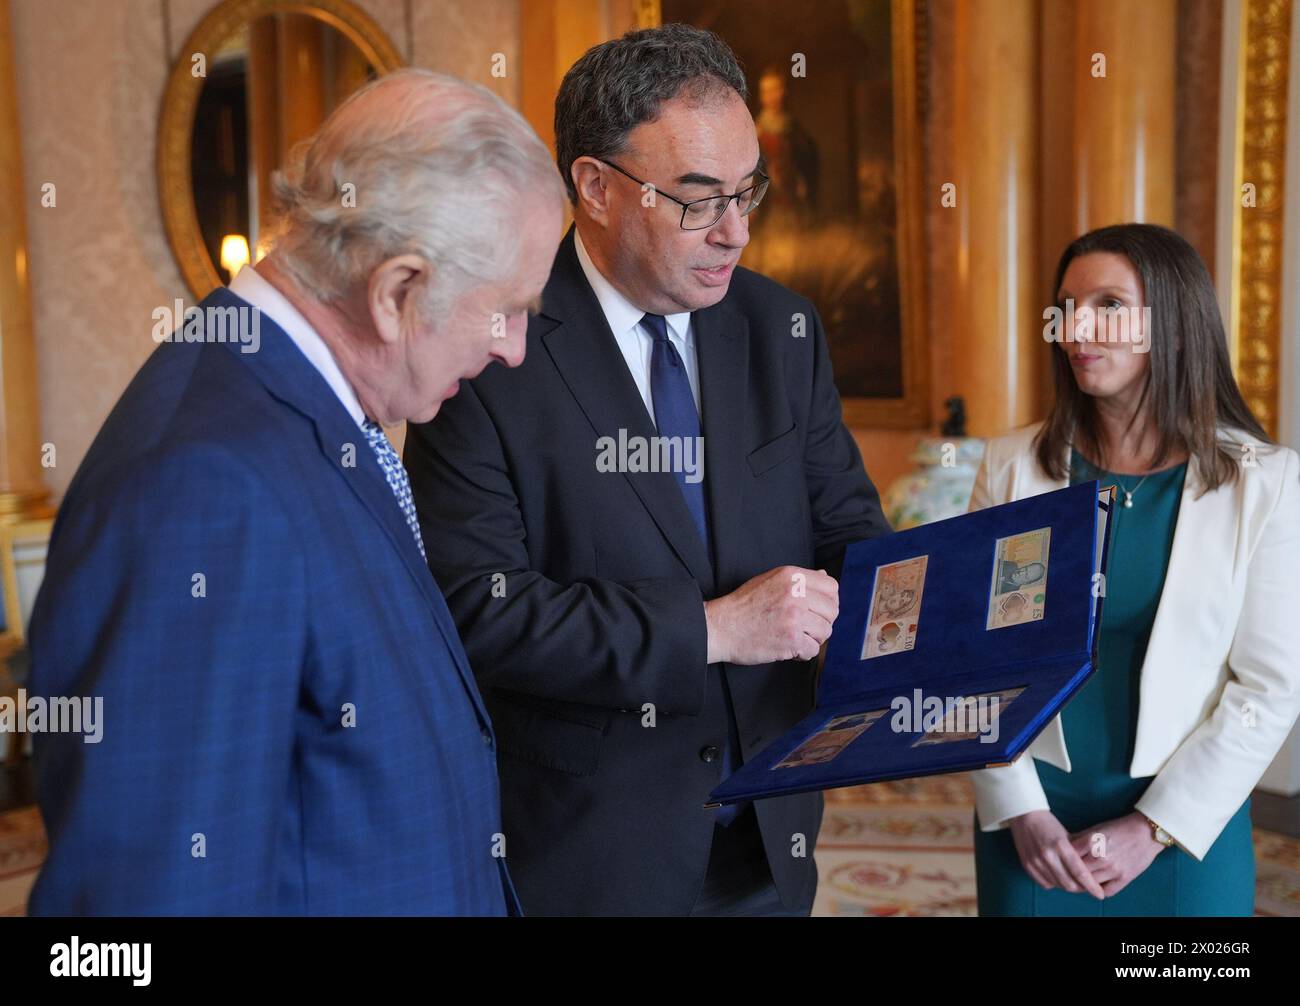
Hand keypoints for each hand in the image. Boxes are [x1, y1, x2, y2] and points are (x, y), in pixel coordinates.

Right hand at [704, 566, 838, 664]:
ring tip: (794, 637)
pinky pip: (813, 650)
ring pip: (825, 632)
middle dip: (821, 622)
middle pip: (832, 611)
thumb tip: (824, 576)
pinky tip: (788, 647)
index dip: (828, 601)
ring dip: (812, 638)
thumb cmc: (743, 605)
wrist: (721, 627)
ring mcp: (794, 617)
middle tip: (804, 627)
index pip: (832, 587)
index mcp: (792, 576)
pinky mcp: (791, 639)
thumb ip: (799, 580)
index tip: (817, 610)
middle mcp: (796, 593)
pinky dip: (802, 653)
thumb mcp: (770, 580)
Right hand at [1008, 809, 1104, 898]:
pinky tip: (1057, 877)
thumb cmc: (1049, 824)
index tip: (1100, 894)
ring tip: (1073, 881)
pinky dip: (1054, 883)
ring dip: (1067, 886)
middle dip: (1081, 889)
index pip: (1080, 873)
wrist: (1024, 816)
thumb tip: (1091, 873)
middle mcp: (1047, 855)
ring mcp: (1035, 861)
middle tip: (1087, 887)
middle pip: (1069, 884)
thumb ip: (1077, 853)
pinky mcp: (1027, 865)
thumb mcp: (1067, 835)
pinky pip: (1045, 884)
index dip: (1092, 886)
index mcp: (1060, 845)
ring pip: (1057, 885)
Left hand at [1068, 812, 1165, 897]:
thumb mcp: (1095, 829)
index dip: (1063, 859)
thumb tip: (1062, 848)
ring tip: (1081, 879)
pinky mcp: (1125, 878)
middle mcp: (1101, 857)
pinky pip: (1106, 891)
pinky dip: (1099, 890)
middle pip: (1077, 872)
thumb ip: (1079, 840)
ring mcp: (1113, 869)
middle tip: (1067, 873)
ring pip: (1089, 883)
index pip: (1069, 857)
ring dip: (1084, 883)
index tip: (1061, 861)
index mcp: (1091, 842)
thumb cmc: (1118, 828)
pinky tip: (1096, 884)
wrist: (1146, 832)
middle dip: (1071, 872)